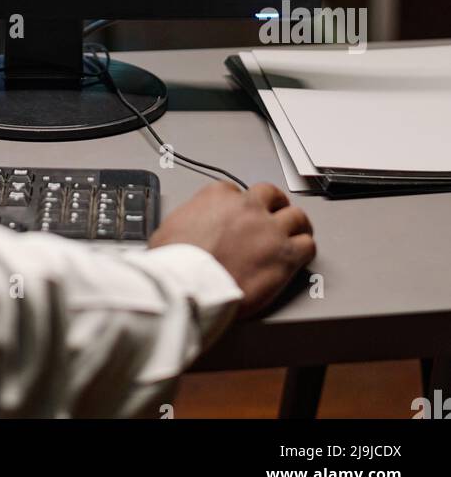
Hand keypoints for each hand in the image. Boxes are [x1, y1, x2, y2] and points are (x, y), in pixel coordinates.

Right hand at [148, 181, 314, 317]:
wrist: (190, 285)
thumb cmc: (177, 262)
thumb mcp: (169, 228)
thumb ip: (185, 222)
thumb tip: (182, 231)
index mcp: (218, 195)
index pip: (236, 192)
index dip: (239, 207)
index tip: (240, 217)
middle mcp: (248, 207)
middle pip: (271, 195)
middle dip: (274, 205)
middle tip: (275, 215)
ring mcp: (269, 229)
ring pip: (296, 216)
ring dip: (296, 224)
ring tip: (297, 232)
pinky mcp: (285, 255)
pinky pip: (307, 245)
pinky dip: (305, 249)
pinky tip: (300, 255)